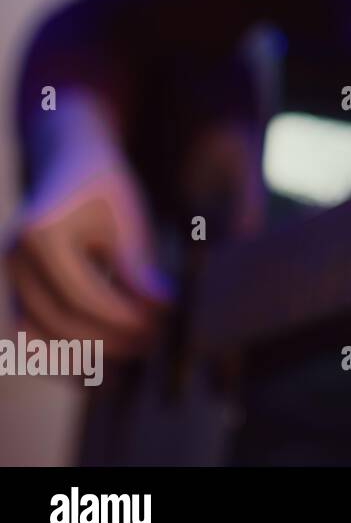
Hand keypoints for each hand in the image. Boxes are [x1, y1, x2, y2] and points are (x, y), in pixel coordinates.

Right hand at [5, 94, 168, 356]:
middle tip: (156, 339)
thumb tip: (160, 309)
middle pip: (61, 322)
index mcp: (40, 235)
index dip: (126, 317)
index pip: (84, 296)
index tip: (163, 321)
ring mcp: (7, 277)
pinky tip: (104, 356)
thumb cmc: (106, 190)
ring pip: (41, 337)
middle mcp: (13, 259)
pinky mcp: (12, 291)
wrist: (69, 165)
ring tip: (136, 351)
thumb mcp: (128, 220)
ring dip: (89, 353)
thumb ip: (137, 267)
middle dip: (113, 338)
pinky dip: (64, 353)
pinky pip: (30, 336)